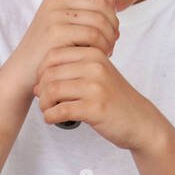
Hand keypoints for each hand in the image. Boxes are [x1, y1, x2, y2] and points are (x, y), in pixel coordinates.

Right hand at [7, 0, 119, 93]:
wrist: (24, 71)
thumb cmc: (49, 49)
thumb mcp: (63, 23)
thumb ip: (85, 12)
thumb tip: (115, 12)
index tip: (112, 15)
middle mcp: (55, 1)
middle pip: (101, 3)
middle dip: (113, 23)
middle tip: (112, 40)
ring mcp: (54, 16)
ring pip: (100, 20)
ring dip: (110, 37)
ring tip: (107, 50)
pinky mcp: (56, 33)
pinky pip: (93, 35)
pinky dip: (102, 46)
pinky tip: (99, 55)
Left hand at [34, 46, 160, 150]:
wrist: (139, 120)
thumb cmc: (113, 98)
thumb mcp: (98, 74)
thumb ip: (70, 72)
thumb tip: (35, 84)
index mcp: (95, 54)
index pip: (53, 55)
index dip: (41, 71)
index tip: (46, 85)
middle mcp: (96, 67)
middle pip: (49, 74)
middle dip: (40, 90)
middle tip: (47, 101)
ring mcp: (96, 87)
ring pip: (51, 91)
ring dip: (44, 105)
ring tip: (50, 110)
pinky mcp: (95, 108)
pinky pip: (58, 111)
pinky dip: (50, 117)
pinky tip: (56, 119)